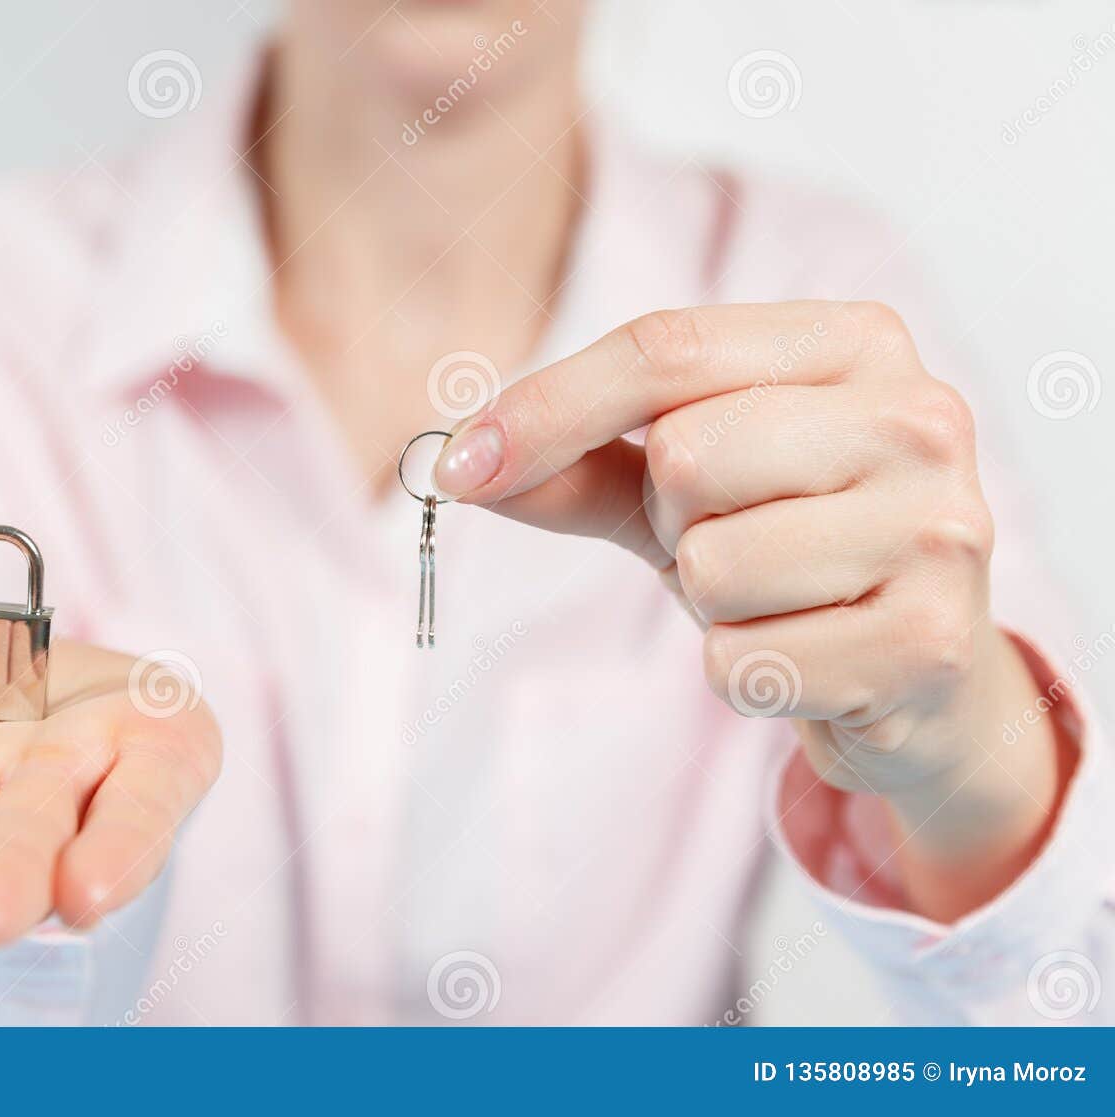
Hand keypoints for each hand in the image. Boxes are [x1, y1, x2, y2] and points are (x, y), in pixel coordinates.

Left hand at [431, 301, 1063, 917]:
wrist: (924, 672)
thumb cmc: (795, 547)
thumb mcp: (689, 484)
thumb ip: (579, 460)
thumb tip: (458, 461)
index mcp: (856, 342)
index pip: (667, 348)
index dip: (547, 407)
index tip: (459, 465)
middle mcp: (918, 418)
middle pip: (683, 455)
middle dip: (671, 519)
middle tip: (732, 538)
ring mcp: (940, 529)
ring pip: (711, 566)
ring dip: (711, 603)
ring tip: (778, 598)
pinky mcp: (930, 641)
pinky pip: (741, 662)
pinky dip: (742, 672)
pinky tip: (809, 657)